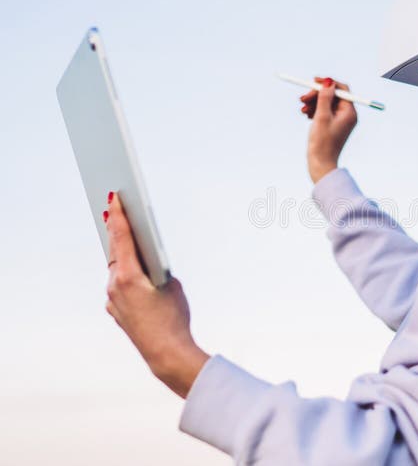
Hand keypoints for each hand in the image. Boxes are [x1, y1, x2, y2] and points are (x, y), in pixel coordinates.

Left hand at [103, 192, 208, 398]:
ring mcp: (112, 299)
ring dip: (121, 253)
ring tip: (124, 235)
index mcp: (128, 275)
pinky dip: (124, 273)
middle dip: (116, 231)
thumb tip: (148, 260)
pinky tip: (132, 269)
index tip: (113, 198)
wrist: (166, 352)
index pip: (121, 237)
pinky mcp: (115, 310)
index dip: (118, 215)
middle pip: (114, 250)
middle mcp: (114, 285)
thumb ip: (157, 267)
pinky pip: (118, 284)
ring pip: (115, 268)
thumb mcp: (172, 284)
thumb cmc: (174, 317)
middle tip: (114, 209)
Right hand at [299, 77, 357, 182]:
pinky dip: (314, 111)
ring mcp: (340, 121)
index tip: (314, 82)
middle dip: (317, 95)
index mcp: (349, 112)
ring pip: (326, 104)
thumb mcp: (322, 116)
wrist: (320, 164)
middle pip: (332, 96)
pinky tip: (306, 115)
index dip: (327, 84)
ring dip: (313, 103)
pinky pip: (324, 112)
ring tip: (302, 109)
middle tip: (302, 98)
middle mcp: (347, 115)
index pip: (341, 90)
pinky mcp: (332, 126)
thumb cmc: (322, 142)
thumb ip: (325, 98)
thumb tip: (329, 82)